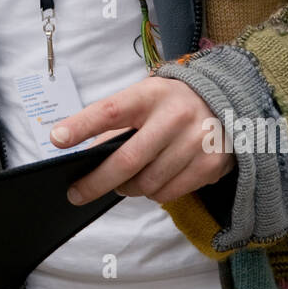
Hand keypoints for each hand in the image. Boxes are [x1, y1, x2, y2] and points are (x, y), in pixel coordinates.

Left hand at [50, 75, 233, 204]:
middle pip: (126, 160)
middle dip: (95, 182)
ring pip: (146, 184)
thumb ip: (118, 123)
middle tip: (76, 193)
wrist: (230, 104)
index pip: (111, 111)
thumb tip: (88, 157)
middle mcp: (175, 117)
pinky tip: (154, 180)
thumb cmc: (172, 104)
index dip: (82, 125)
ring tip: (124, 182)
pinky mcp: (210, 165)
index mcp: (151, 95)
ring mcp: (196, 142)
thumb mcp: (146, 99)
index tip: (57, 139)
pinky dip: (152, 193)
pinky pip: (167, 194)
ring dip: (127, 189)